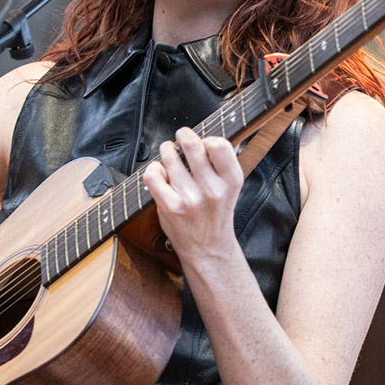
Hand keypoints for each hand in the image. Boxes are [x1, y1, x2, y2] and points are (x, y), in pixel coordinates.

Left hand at [142, 127, 242, 260]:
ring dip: (167, 151)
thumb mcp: (231, 188)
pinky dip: (153, 170)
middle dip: (183, 135)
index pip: (218, 144)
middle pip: (192, 144)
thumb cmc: (217, 214)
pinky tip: (160, 173)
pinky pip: (153, 175)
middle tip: (181, 137)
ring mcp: (190, 199)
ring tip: (169, 154)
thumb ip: (226, 162)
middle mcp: (212, 189)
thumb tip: (219, 135)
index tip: (203, 144)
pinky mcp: (170, 207)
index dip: (207, 139)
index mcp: (231, 181)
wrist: (208, 249)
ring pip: (169, 157)